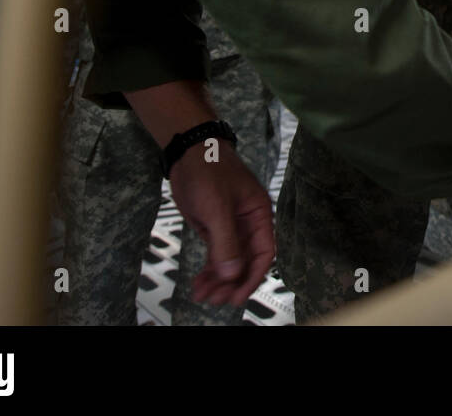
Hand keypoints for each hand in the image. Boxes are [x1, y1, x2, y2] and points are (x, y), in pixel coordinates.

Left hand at [125, 79, 274, 306]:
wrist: (187, 151)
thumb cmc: (208, 170)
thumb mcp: (217, 207)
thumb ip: (225, 241)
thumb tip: (231, 274)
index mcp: (259, 215)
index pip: (264, 253)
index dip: (253, 277)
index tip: (238, 295)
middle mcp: (248, 224)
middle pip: (246, 262)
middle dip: (231, 283)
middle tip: (215, 300)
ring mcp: (230, 227)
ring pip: (229, 262)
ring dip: (218, 281)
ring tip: (203, 296)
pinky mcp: (213, 228)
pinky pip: (215, 256)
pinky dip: (208, 271)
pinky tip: (199, 284)